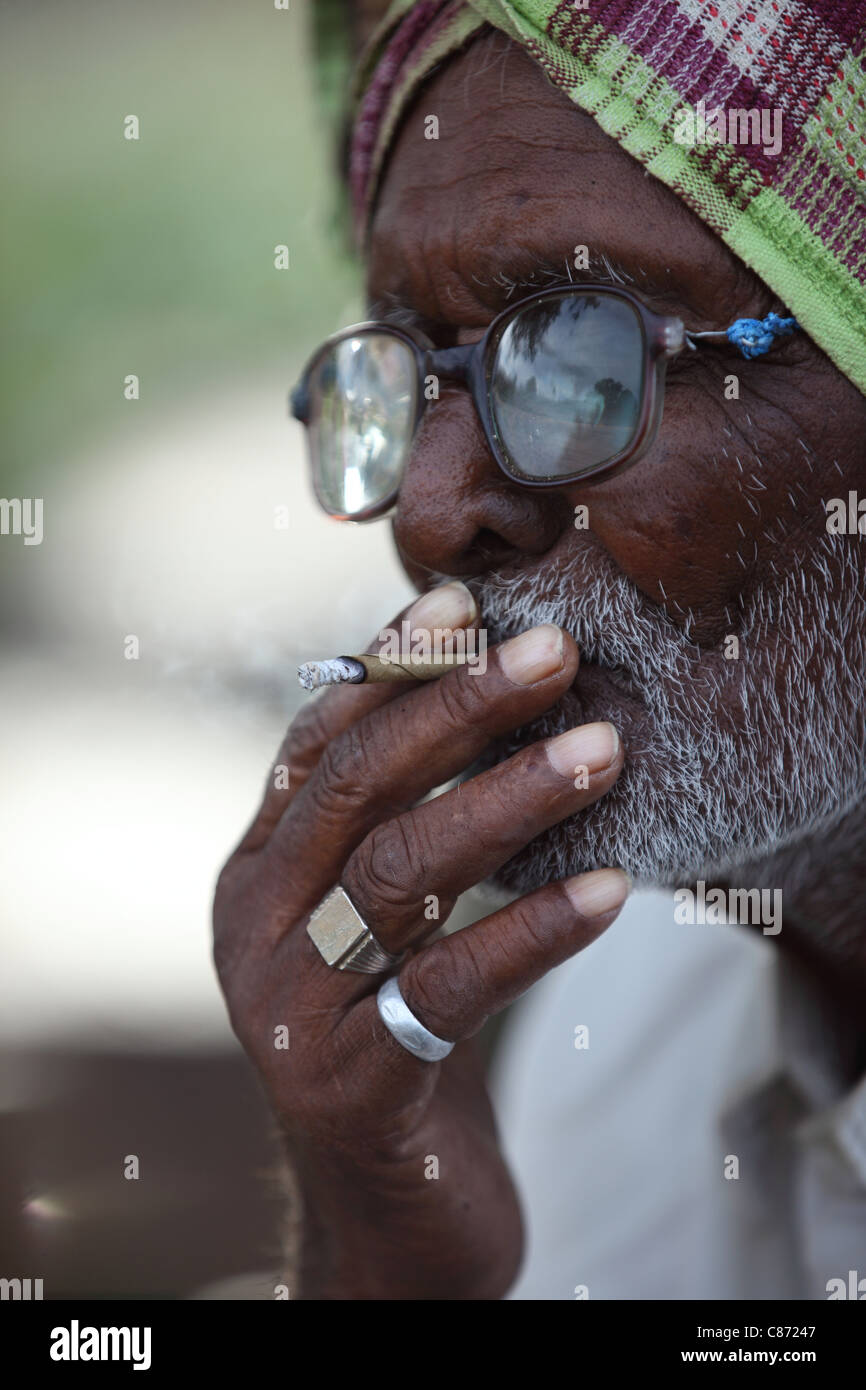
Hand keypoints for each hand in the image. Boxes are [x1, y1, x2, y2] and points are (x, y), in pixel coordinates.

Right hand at [213, 581, 628, 1299]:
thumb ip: (403, 825)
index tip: (465, 603)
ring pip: (401, 872)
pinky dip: (536, 930)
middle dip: (456, 708)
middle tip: (554, 651)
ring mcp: (291, 1006)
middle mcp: (254, 924)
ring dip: (509, 801)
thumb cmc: (399, 1036)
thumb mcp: (385, 922)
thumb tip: (489, 696)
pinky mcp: (350, 1084)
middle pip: (357, 787)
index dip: (389, 666)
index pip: (319, 741)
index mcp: (259, 869)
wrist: (386, 1208)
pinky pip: (452, 985)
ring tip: (606, 751)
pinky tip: (610, 887)